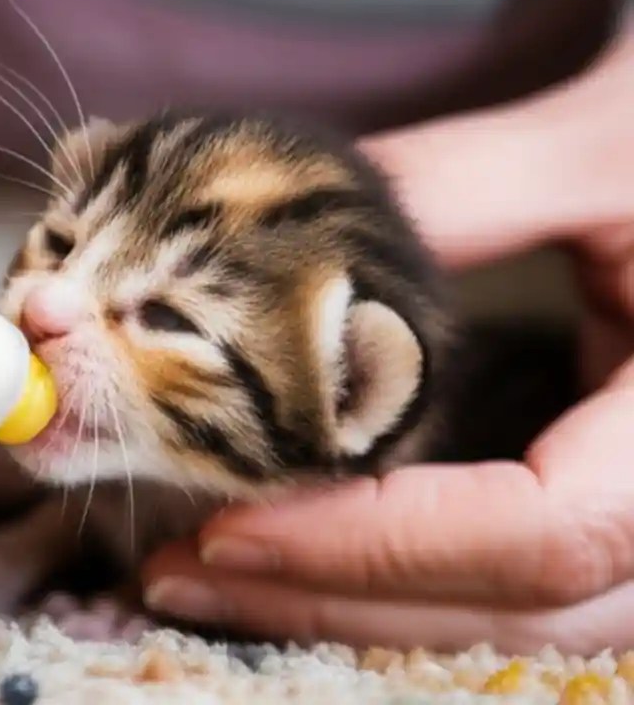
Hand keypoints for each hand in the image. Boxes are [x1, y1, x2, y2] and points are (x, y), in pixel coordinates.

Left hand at [142, 27, 633, 655]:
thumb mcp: (611, 149)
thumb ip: (462, 190)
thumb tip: (278, 253)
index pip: (544, 533)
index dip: (380, 544)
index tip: (231, 523)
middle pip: (519, 608)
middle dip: (338, 600)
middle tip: (182, 569)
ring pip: (520, 621)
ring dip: (357, 609)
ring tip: (214, 578)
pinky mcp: (633, 511)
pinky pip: (521, 587)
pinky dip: (407, 584)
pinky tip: (307, 558)